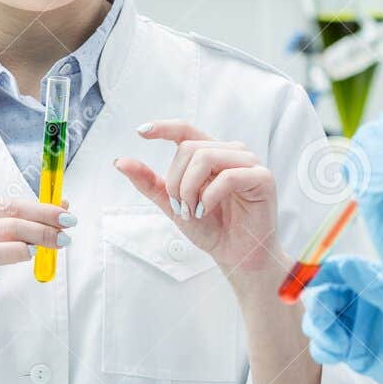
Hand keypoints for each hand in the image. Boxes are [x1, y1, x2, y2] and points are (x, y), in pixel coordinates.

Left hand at [114, 121, 283, 281]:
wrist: (236, 256)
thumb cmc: (212, 229)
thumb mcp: (173, 205)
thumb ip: (149, 183)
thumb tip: (120, 161)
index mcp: (212, 154)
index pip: (186, 130)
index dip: (163, 127)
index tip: (140, 132)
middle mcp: (231, 153)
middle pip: (189, 148)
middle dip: (176, 181)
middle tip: (181, 208)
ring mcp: (249, 163)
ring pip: (205, 158)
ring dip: (190, 189)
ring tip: (193, 211)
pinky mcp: (263, 178)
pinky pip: (227, 177)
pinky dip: (209, 196)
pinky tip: (206, 210)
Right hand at [300, 257, 382, 383]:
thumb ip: (373, 286)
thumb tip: (344, 264)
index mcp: (371, 282)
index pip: (334, 272)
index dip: (318, 277)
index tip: (311, 286)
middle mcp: (359, 302)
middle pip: (320, 297)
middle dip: (319, 310)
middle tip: (328, 324)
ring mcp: (354, 327)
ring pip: (318, 323)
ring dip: (321, 332)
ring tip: (341, 345)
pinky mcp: (352, 351)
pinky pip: (325, 347)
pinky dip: (325, 349)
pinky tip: (342, 354)